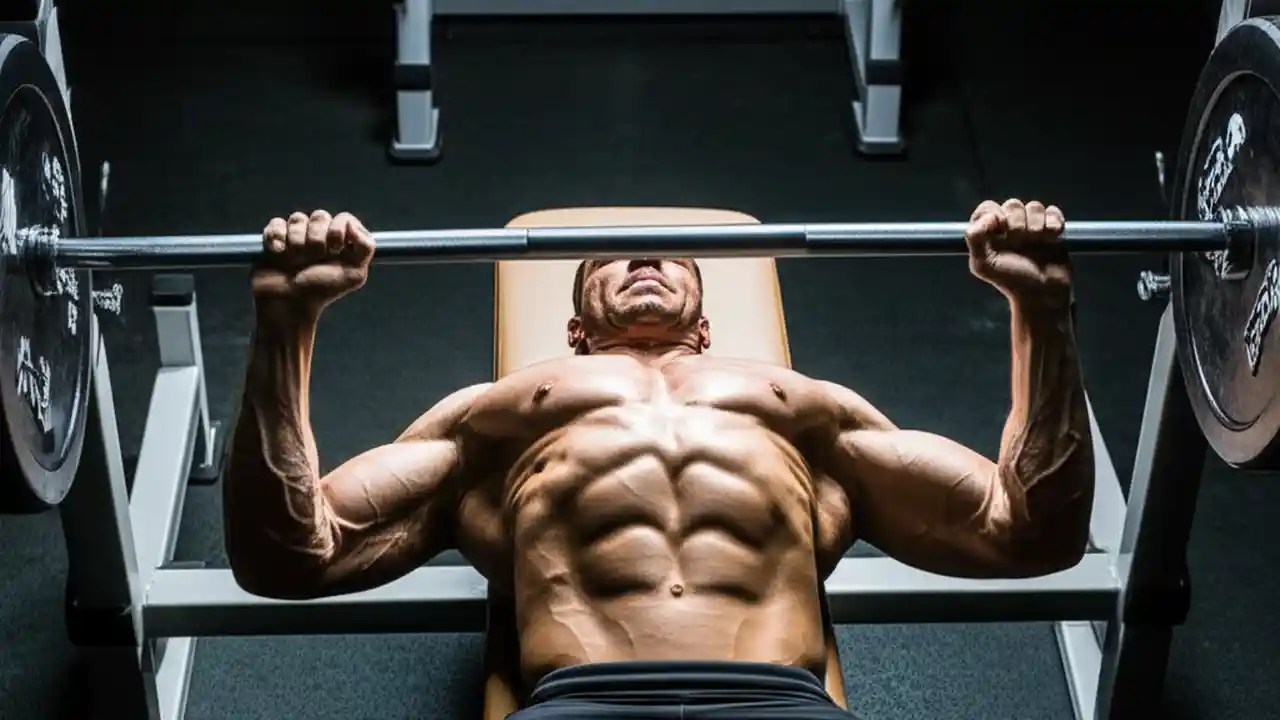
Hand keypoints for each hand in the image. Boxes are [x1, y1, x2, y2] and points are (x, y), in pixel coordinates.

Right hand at [252, 210, 374, 311]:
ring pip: (298, 219)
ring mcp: (296, 235)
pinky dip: (276, 237)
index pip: (343, 218)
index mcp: (340, 241)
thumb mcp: (354, 274)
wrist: (288, 305)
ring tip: (295, 262)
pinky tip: (278, 253)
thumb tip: (352, 223)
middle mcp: (319, 235)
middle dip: (317, 240)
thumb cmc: (321, 291)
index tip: (335, 251)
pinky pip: (276, 224)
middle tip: (313, 260)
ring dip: (297, 242)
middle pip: (320, 215)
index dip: (338, 231)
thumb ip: (365, 247)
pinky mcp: (275, 238)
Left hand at [965, 199, 1070, 306]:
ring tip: (1037, 240)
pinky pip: (1053, 212)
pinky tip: (1051, 237)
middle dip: (1017, 219)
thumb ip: (975, 239)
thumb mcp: (984, 265)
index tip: (998, 228)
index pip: (987, 208)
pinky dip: (1054, 221)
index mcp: (990, 235)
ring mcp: (1031, 228)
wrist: (1044, 294)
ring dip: (1036, 222)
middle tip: (1019, 239)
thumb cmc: (1012, 281)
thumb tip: (988, 216)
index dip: (993, 213)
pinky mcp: (1051, 230)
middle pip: (1012, 204)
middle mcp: (1009, 229)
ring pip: (1034, 206)